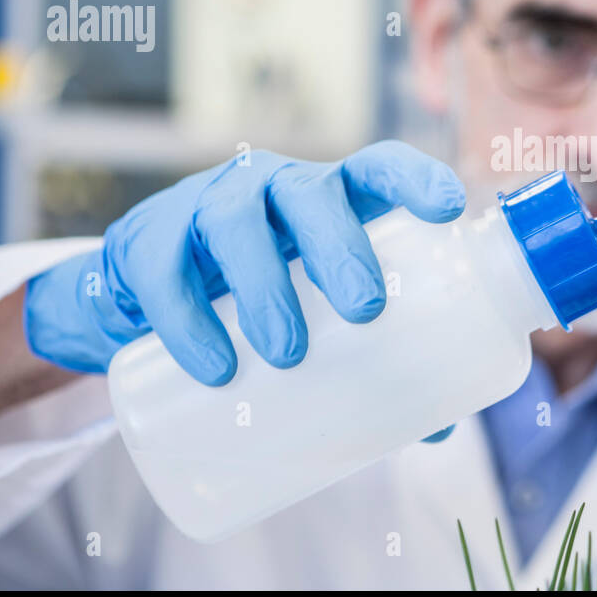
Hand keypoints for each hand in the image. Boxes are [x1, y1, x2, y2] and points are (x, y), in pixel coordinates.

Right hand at [24, 141, 464, 392]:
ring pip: (236, 223)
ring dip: (265, 285)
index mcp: (331, 200)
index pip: (378, 168)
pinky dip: (187, 320)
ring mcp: (206, 206)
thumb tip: (439, 428)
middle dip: (341, 245)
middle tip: (366, 308)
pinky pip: (164, 270)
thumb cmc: (263, 298)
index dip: (415, 179)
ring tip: (287, 352)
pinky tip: (214, 367)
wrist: (147, 300)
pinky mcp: (147, 241)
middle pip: (311, 193)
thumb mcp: (317, 312)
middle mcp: (274, 189)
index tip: (449, 207)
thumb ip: (374, 358)